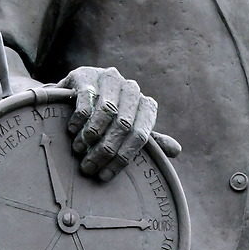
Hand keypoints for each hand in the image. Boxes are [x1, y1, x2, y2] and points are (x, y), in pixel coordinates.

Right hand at [59, 65, 177, 181]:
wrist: (74, 94)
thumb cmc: (105, 119)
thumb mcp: (127, 130)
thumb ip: (149, 140)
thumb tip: (176, 150)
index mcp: (144, 104)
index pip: (141, 134)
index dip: (123, 157)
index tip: (106, 175)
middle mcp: (130, 88)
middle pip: (123, 124)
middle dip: (105, 150)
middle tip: (89, 167)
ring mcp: (108, 79)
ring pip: (107, 111)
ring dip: (91, 135)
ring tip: (79, 150)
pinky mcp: (85, 75)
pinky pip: (86, 99)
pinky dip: (79, 120)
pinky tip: (72, 131)